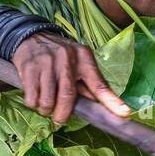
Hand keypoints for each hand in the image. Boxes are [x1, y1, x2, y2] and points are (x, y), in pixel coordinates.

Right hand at [11, 31, 130, 122]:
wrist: (30, 36)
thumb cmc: (59, 55)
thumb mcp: (77, 62)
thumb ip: (86, 82)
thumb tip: (96, 104)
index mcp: (84, 58)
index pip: (99, 83)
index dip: (112, 101)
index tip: (124, 113)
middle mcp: (67, 58)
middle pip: (68, 97)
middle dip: (63, 114)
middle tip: (60, 119)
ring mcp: (47, 62)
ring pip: (47, 101)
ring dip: (46, 110)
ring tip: (45, 104)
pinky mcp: (29, 68)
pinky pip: (32, 98)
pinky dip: (33, 103)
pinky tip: (35, 95)